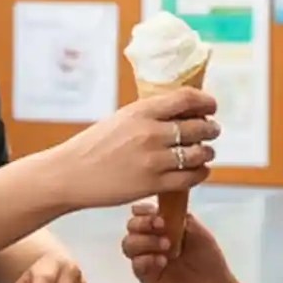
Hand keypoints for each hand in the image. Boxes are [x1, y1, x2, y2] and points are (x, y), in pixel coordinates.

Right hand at [48, 88, 220, 208]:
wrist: (70, 174)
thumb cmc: (94, 146)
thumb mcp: (121, 119)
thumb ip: (149, 115)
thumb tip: (180, 112)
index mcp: (141, 111)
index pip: (186, 98)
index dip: (206, 101)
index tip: (211, 106)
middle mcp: (150, 133)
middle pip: (198, 127)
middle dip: (211, 129)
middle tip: (212, 131)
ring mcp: (153, 160)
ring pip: (199, 153)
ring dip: (207, 152)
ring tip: (205, 152)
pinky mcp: (153, 184)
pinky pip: (190, 177)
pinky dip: (200, 173)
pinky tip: (198, 171)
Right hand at [121, 202, 231, 282]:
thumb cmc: (206, 256)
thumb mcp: (197, 230)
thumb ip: (178, 217)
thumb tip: (162, 206)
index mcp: (160, 225)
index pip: (141, 212)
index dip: (143, 210)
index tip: (155, 212)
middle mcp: (149, 239)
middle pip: (131, 226)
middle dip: (143, 223)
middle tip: (161, 226)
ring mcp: (146, 258)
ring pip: (129, 244)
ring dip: (145, 241)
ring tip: (166, 246)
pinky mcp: (146, 276)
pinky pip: (136, 265)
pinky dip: (146, 260)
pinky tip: (162, 262)